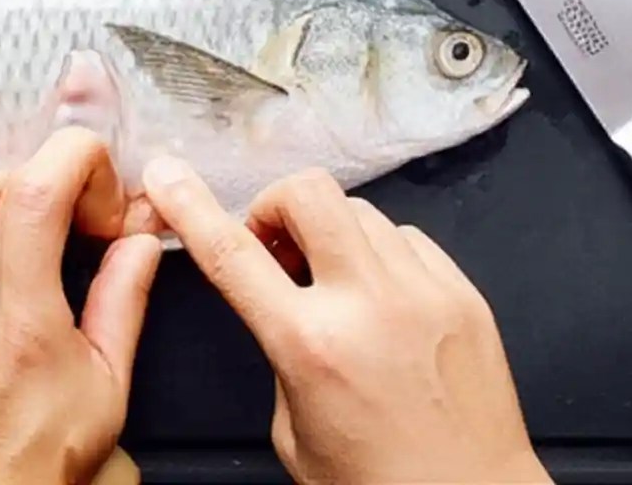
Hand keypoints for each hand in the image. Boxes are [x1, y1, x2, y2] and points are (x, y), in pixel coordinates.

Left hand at [0, 127, 162, 484]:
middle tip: (76, 210)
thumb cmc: (34, 472)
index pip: (34, 195)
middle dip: (44, 176)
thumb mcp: (106, 392)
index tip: (104, 187)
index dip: (75, 163)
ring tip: (24, 224)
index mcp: (22, 324)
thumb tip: (137, 245)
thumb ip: (121, 305)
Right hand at [142, 160, 551, 484]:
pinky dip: (378, 253)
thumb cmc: (378, 484)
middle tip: (275, 247)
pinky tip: (378, 297)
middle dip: (277, 205)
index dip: (190, 206)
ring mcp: (424, 293)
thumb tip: (280, 296)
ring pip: (360, 210)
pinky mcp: (463, 295)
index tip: (168, 177)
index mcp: (310, 346)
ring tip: (332, 282)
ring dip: (330, 234)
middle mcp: (369, 306)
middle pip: (310, 193)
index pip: (232, 254)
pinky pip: (407, 238)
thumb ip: (280, 348)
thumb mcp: (292, 427)